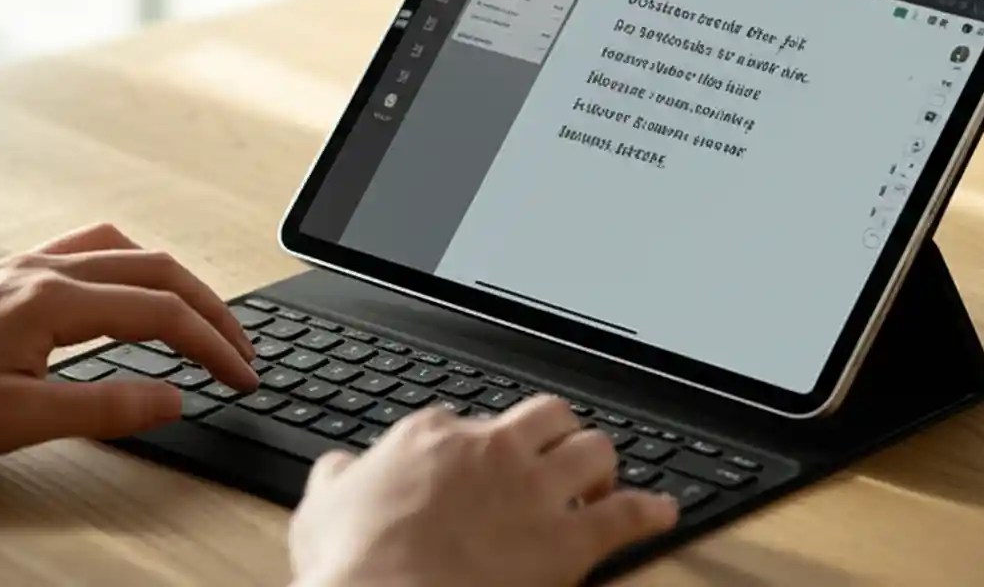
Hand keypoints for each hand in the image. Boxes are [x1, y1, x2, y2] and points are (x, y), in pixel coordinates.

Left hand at [0, 223, 258, 462]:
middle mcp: (45, 269)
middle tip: (242, 348)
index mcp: (52, 300)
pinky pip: (92, 248)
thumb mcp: (18, 421)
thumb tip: (176, 399)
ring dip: (178, 281)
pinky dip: (134, 266)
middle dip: (212, 308)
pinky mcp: (12, 274)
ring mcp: (27, 265)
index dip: (213, 344)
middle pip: (159, 270)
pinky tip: (134, 288)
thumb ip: (106, 409)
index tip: (242, 374)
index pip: (162, 313)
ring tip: (203, 317)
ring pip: (129, 251)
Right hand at [289, 396, 678, 586]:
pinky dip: (650, 512)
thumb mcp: (321, 508)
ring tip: (603, 479)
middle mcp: (493, 450)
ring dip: (602, 463)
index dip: (480, 444)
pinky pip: (627, 515)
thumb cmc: (352, 566)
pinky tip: (662, 512)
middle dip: (556, 432)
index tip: (482, 462)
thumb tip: (340, 469)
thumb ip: (337, 478)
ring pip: (594, 449)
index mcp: (434, 436)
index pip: (470, 420)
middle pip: (547, 416)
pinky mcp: (568, 540)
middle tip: (556, 454)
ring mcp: (535, 491)